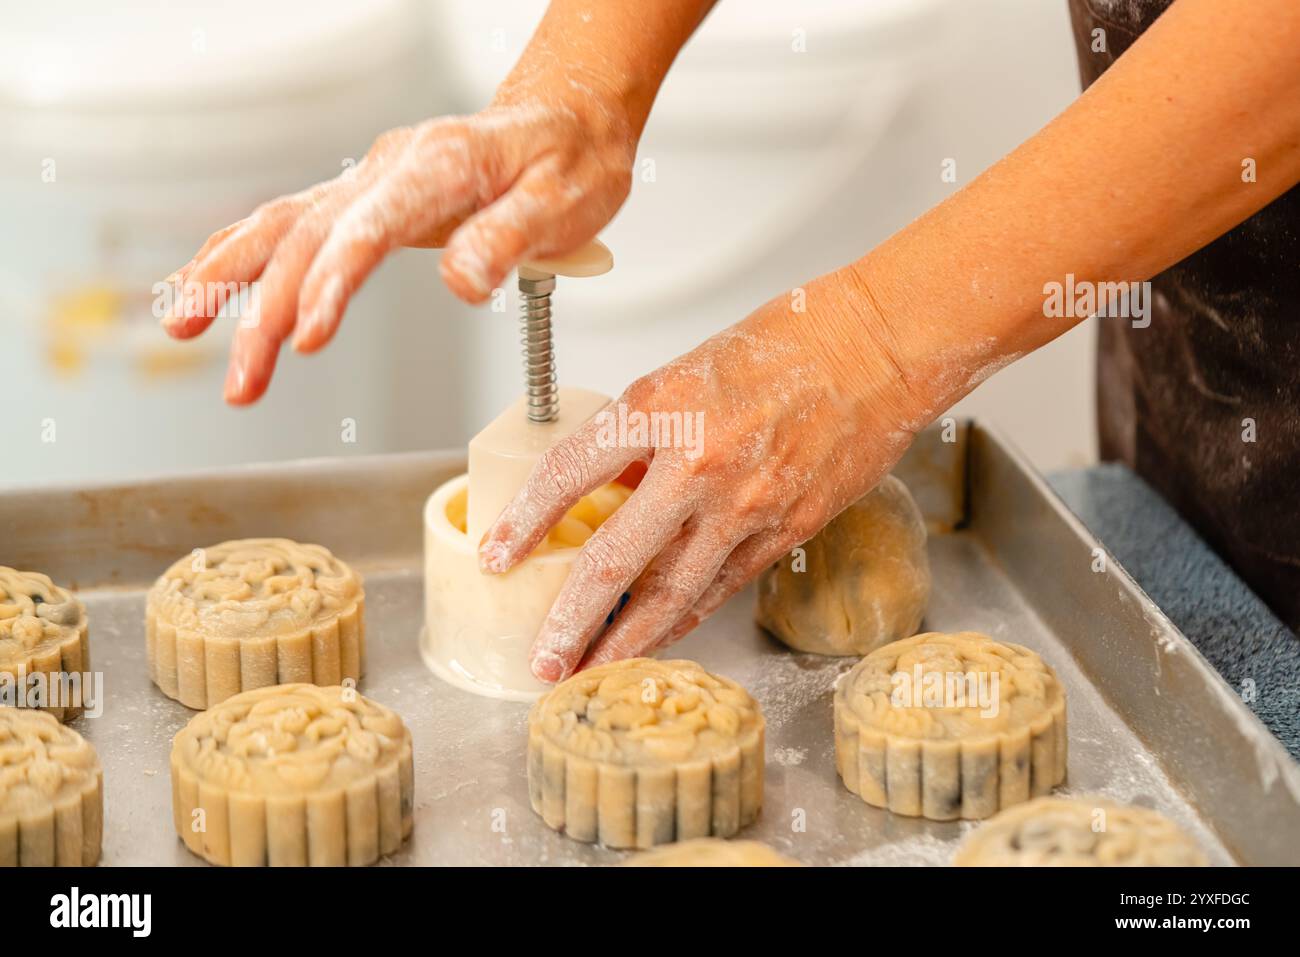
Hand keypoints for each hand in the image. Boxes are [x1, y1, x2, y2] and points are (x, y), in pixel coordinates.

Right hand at [162, 99, 634, 403]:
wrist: (567, 123)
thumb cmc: (569, 162)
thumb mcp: (562, 200)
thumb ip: (510, 238)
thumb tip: (462, 283)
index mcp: (438, 165)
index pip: (369, 228)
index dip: (331, 283)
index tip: (305, 338)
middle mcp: (390, 167)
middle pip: (307, 235)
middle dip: (264, 311)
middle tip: (242, 383)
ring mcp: (370, 179)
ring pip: (282, 225)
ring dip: (227, 278)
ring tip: (181, 328)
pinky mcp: (364, 198)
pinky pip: (289, 222)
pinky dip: (240, 252)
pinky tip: (203, 283)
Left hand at [478, 271, 930, 682]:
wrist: (878, 349)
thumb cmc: (789, 344)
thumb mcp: (688, 371)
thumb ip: (645, 433)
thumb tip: (608, 490)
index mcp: (660, 403)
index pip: (568, 472)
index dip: (524, 522)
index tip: (499, 555)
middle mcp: (697, 461)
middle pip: (613, 559)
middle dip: (571, 619)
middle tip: (544, 657)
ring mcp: (745, 503)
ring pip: (671, 593)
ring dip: (626, 640)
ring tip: (594, 669)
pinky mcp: (787, 529)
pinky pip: (721, 587)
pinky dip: (684, 618)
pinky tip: (658, 637)